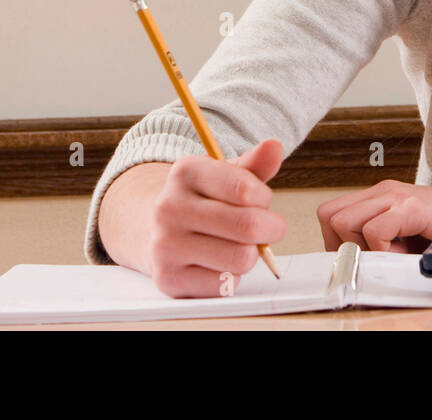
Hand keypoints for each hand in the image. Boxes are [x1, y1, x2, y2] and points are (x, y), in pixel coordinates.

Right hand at [147, 138, 287, 297]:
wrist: (157, 232)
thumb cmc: (205, 201)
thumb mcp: (227, 176)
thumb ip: (255, 164)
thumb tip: (274, 146)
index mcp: (185, 172)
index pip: (245, 189)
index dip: (264, 198)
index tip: (260, 200)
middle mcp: (169, 207)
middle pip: (248, 226)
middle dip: (269, 228)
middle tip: (265, 227)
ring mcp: (165, 245)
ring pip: (241, 258)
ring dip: (250, 254)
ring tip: (238, 244)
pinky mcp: (169, 279)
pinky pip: (225, 285)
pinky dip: (231, 276)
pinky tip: (217, 263)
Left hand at [316, 179, 431, 251]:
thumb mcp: (406, 236)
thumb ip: (378, 241)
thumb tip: (350, 263)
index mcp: (379, 196)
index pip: (329, 213)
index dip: (336, 242)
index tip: (359, 260)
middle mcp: (383, 191)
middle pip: (328, 215)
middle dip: (344, 244)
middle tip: (376, 256)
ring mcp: (395, 195)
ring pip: (343, 222)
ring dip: (365, 247)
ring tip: (396, 252)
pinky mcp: (411, 206)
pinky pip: (374, 231)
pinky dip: (385, 250)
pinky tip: (408, 250)